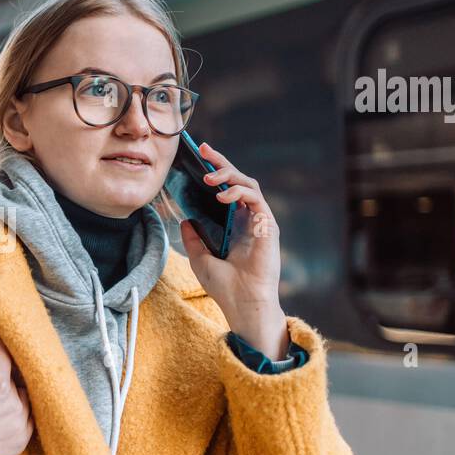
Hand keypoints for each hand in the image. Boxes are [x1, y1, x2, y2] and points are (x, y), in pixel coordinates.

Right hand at [0, 331, 33, 454]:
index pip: (4, 356)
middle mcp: (16, 405)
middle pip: (17, 378)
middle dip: (4, 371)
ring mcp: (21, 425)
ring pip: (25, 399)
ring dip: (14, 392)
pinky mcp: (21, 442)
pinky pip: (28, 420)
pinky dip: (20, 411)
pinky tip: (7, 410)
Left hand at [177, 142, 288, 358]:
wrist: (243, 304)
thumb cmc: (225, 286)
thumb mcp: (199, 257)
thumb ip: (193, 237)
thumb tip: (185, 219)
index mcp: (234, 225)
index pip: (225, 190)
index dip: (215, 172)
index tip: (199, 157)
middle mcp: (249, 219)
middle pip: (238, 181)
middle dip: (221, 163)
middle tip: (204, 151)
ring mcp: (260, 221)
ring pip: (248, 184)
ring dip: (228, 175)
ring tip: (208, 178)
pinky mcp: (268, 225)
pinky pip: (255, 198)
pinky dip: (238, 192)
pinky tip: (221, 195)